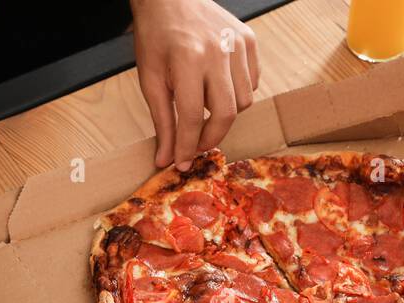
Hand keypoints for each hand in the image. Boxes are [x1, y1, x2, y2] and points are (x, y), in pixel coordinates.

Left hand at [131, 0, 259, 169]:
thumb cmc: (156, 37)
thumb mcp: (150, 80)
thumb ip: (161, 122)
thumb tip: (166, 159)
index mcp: (188, 59)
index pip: (191, 116)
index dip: (186, 146)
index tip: (182, 164)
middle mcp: (218, 50)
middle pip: (226, 114)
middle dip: (210, 138)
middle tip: (195, 146)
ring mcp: (238, 43)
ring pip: (243, 101)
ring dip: (224, 114)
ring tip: (204, 106)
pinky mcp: (249, 40)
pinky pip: (252, 83)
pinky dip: (237, 93)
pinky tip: (218, 86)